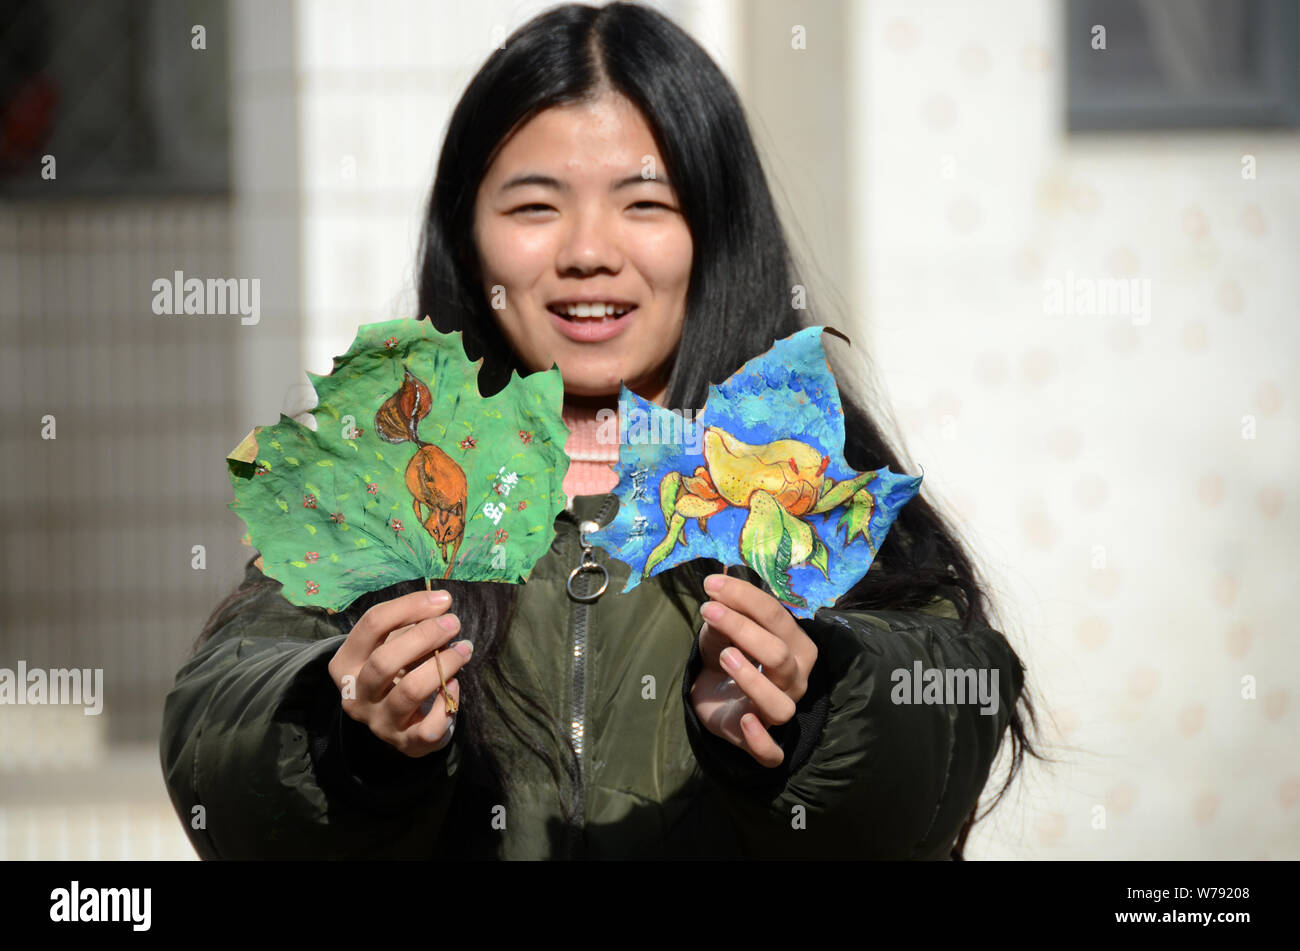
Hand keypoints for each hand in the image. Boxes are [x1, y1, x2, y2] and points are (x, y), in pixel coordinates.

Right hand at [327, 588, 472, 757]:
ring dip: (443, 664)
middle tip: (454, 623)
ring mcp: (379, 723)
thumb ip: (410, 624)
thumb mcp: (394, 646)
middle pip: (385, 660)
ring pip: (409, 691)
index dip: (410, 606)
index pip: (372, 624)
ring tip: (464, 649)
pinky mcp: (406, 744)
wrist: (401, 723)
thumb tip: (440, 603)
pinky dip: (447, 702)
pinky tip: (455, 685)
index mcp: (345, 664)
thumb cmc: (398, 673)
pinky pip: (429, 727)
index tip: (443, 600)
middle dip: (425, 636)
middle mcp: (356, 695)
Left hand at [689, 573, 817, 767]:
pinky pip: (772, 753)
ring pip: (780, 704)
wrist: (716, 694)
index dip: (744, 598)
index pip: (776, 616)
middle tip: (708, 611)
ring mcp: (781, 711)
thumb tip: (719, 577)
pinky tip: (743, 720)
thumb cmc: (728, 653)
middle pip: (778, 655)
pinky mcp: (760, 741)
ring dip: (752, 681)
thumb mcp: (724, 628)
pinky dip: (760, 740)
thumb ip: (725, 608)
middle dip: (743, 629)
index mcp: (794, 645)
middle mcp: (795, 679)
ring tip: (725, 656)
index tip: (711, 585)